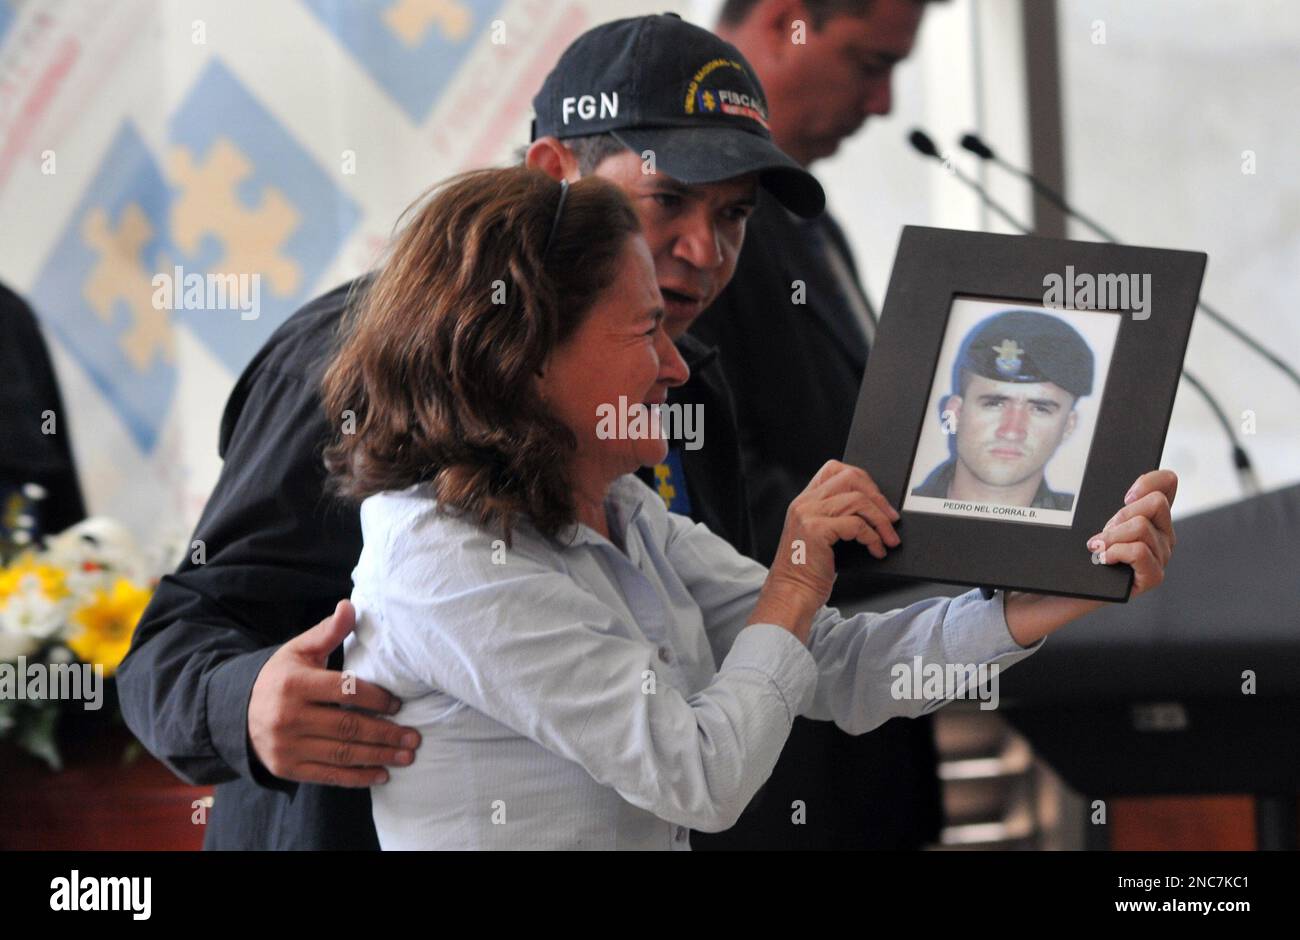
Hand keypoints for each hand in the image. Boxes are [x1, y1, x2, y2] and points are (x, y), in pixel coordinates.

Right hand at [248, 600, 420, 786]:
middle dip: (386, 733)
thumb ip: (328, 631)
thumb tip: (350, 605)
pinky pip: (328, 776)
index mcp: (295, 684)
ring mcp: (287, 746)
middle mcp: (288, 717)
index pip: (345, 692)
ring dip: (379, 756)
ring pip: (342, 754)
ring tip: (406, 756)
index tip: (398, 705)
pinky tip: (382, 775)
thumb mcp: (299, 650)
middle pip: (347, 727)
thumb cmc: (281, 677)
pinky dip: (357, 777)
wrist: (238, 713)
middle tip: (414, 738)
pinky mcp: (287, 769)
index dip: (376, 699)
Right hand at [752, 460, 900, 641]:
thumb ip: (838, 518)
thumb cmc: (807, 572)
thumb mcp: (821, 538)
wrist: (791, 595)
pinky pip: (857, 524)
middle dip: (878, 497)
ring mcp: (808, 514)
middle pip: (850, 478)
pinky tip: (877, 551)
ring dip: (881, 521)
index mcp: (804, 501)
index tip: (878, 499)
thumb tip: (876, 510)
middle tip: (891, 518)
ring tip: (889, 539)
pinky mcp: (816, 530)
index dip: (862, 479)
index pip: (835, 469)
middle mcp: (804, 503)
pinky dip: (873, 538)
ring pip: (858, 500)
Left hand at [1087, 468, 1177, 597]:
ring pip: (1142, 527)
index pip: (1168, 483)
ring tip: (1099, 548)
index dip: (1150, 480)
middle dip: (1122, 514)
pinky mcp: (1153, 576)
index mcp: (1152, 516)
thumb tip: (1105, 480)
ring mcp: (1161, 556)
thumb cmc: (1076, 552)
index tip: (1125, 495)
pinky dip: (1116, 552)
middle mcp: (1163, 534)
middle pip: (1156, 503)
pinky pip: (1139, 551)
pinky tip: (1104, 560)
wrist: (1064, 588)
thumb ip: (1103, 501)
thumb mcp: (1090, 519)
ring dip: (1112, 536)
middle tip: (1104, 531)